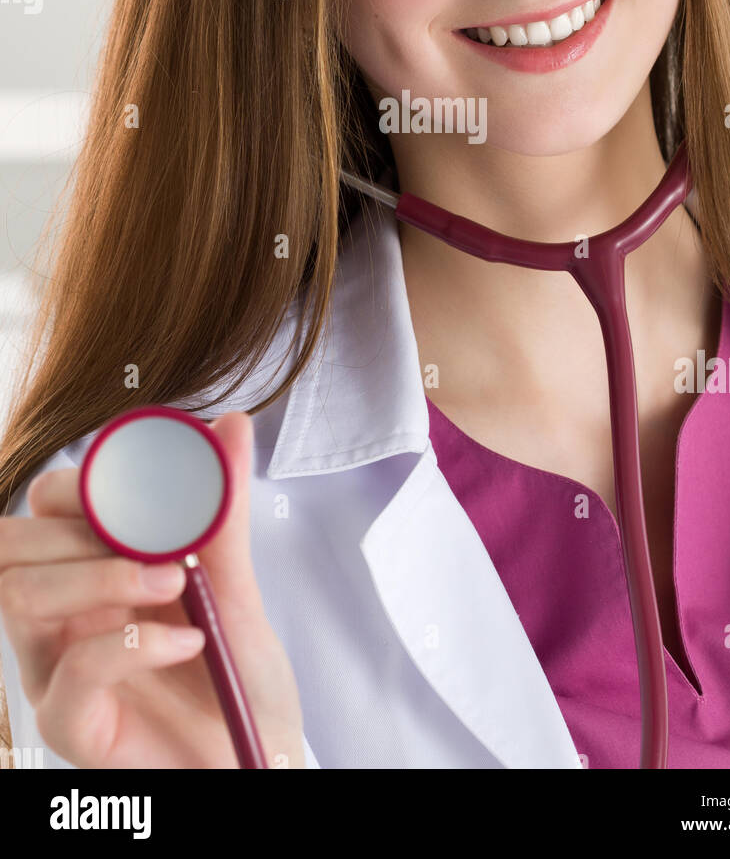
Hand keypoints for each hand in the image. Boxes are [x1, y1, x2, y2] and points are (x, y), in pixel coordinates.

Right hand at [0, 411, 304, 767]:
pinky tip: (189, 639)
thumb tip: (230, 423)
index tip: (149, 487)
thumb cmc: (236, 672)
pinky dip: (134, 642)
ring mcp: (55, 668)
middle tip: (156, 539)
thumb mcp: (235, 580)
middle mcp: (58, 615)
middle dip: (79, 526)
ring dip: (102, 573)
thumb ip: (222, 507)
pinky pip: (71, 669)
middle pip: (12, 544)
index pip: (45, 501)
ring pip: (22, 594)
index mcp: (87, 568)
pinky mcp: (70, 723)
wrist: (259, 753)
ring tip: (176, 580)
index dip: (83, 481)